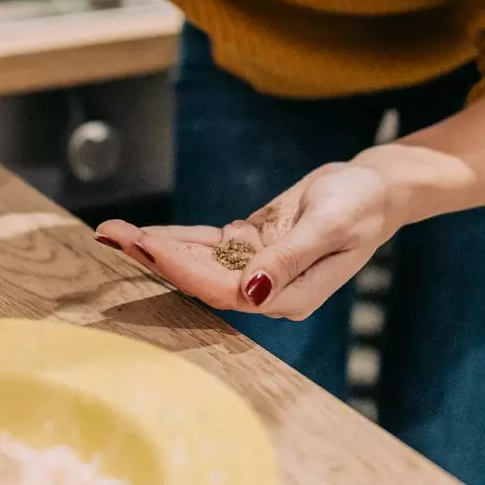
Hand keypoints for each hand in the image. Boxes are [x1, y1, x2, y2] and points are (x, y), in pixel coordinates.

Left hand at [96, 159, 402, 320]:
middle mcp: (266, 290)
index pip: (224, 290)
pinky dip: (175, 238)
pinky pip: (206, 245)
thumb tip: (251, 292)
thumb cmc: (361, 205)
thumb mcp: (330, 227)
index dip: (184, 270)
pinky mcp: (250, 246)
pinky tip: (143, 235)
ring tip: (111, 232)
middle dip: (153, 259)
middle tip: (108, 236)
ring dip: (154, 248)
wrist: (376, 189)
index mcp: (288, 296)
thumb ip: (289, 259)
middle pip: (200, 280)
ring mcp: (255, 269)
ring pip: (196, 262)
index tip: (148, 247)